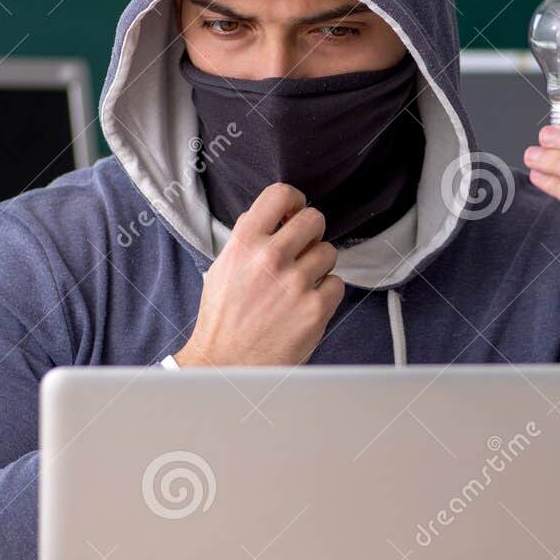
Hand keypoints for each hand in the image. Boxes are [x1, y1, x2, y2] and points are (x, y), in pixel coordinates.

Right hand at [173, 183, 344, 367]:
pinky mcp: (315, 309)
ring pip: (329, 252)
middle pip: (314, 219)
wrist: (227, 364)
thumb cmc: (224, 318)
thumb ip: (248, 238)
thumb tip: (275, 216)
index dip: (295, 201)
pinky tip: (306, 304)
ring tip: (300, 284)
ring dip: (319, 265)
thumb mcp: (223, 267)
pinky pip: (337, 284)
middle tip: (304, 249)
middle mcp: (270, 258)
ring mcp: (295, 283)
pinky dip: (326, 293)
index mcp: (244, 243)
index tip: (296, 212)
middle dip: (312, 233)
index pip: (280, 195)